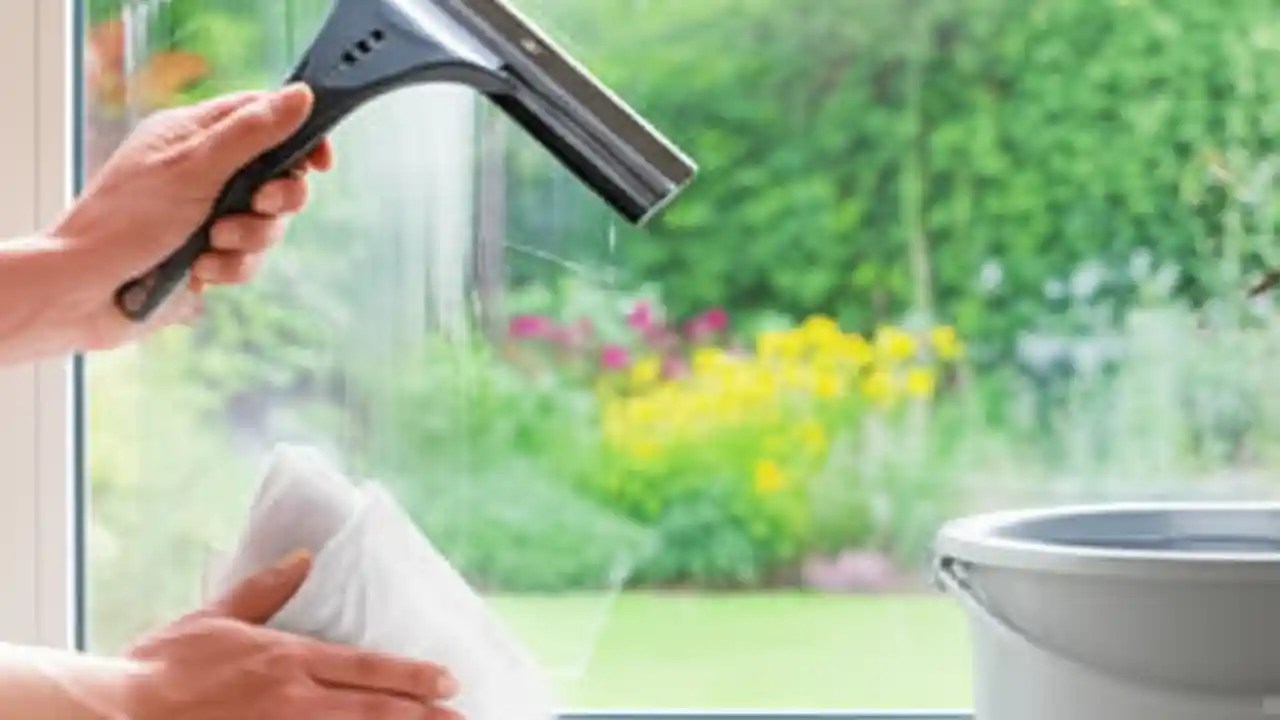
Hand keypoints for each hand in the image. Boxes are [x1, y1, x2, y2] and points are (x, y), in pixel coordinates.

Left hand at [49, 84, 332, 350]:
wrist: (87, 292)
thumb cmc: (126, 222)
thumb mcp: (195, 167)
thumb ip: (252, 133)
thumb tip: (301, 95)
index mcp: (193, 135)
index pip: (261, 115)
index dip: (298, 135)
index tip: (319, 162)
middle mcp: (203, 171)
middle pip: (278, 175)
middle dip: (276, 199)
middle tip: (259, 204)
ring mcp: (207, 214)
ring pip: (269, 224)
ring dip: (247, 238)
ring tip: (212, 242)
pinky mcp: (209, 255)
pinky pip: (249, 260)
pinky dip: (230, 267)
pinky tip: (200, 270)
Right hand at [107, 552, 460, 719]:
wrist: (120, 714)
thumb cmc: (163, 665)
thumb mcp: (215, 616)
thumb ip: (265, 589)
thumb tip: (302, 558)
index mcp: (288, 659)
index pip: (366, 667)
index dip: (411, 676)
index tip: (448, 681)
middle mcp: (294, 699)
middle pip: (374, 709)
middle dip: (422, 715)